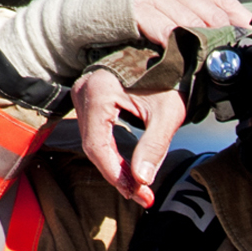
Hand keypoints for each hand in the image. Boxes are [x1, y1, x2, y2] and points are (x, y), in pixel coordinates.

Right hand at [74, 68, 187, 209]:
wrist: (167, 54)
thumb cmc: (170, 78)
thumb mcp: (167, 113)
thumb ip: (154, 146)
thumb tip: (142, 180)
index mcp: (99, 90)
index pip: (98, 145)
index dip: (116, 174)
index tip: (139, 194)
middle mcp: (83, 91)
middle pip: (94, 147)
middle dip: (118, 175)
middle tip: (143, 196)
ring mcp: (81, 95)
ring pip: (93, 143)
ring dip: (115, 168)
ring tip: (139, 189)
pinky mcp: (87, 100)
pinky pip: (95, 134)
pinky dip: (112, 154)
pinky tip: (129, 172)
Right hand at [129, 0, 251, 48]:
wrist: (92, 7)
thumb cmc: (135, 12)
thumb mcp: (166, 5)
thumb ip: (192, 14)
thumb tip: (225, 33)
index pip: (221, 0)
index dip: (241, 18)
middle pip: (210, 13)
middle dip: (225, 35)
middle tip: (236, 55)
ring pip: (190, 22)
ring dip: (205, 43)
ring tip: (216, 60)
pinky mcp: (138, 11)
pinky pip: (164, 29)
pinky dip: (177, 44)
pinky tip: (185, 56)